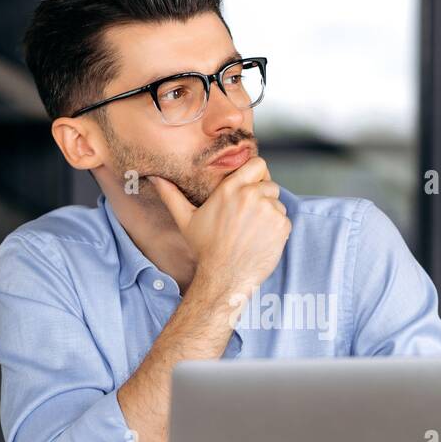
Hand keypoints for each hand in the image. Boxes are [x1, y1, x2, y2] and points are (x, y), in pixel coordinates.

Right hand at [149, 157, 290, 301]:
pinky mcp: (281, 226)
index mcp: (230, 189)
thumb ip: (172, 196)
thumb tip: (155, 179)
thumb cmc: (205, 250)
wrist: (224, 278)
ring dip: (270, 214)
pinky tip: (261, 240)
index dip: (257, 174)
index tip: (252, 186)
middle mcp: (251, 196)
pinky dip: (277, 229)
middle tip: (250, 217)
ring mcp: (269, 210)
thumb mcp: (185, 220)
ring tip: (253, 231)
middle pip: (270, 184)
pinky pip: (285, 219)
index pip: (258, 164)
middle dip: (263, 196)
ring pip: (278, 203)